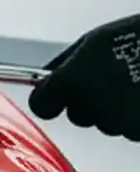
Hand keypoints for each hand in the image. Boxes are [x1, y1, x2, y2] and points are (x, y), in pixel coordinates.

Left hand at [29, 13, 139, 139]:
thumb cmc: (138, 39)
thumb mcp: (94, 40)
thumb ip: (64, 63)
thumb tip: (45, 76)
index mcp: (73, 81)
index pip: (41, 104)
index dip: (48, 99)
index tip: (54, 96)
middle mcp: (92, 105)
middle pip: (78, 115)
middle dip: (90, 102)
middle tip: (113, 79)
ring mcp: (119, 122)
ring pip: (107, 123)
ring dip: (117, 109)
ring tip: (136, 83)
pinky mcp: (139, 132)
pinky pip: (132, 129)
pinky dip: (137, 116)